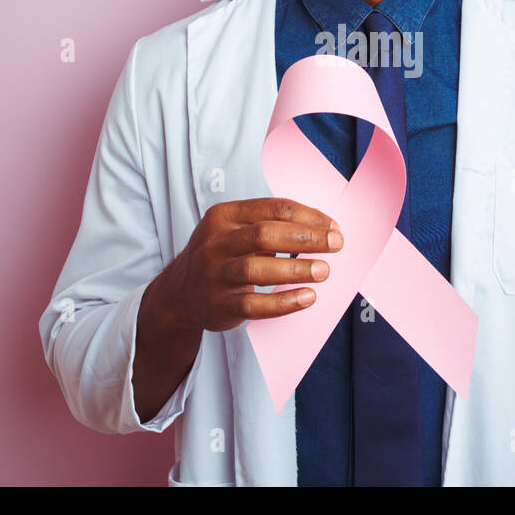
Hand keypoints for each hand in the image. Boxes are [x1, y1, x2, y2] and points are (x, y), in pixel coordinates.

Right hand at [160, 197, 342, 332]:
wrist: (178, 293)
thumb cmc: (220, 255)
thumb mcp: (233, 229)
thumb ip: (269, 224)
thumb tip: (322, 227)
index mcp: (223, 216)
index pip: (272, 209)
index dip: (307, 216)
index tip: (333, 226)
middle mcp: (215, 243)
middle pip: (264, 234)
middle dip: (305, 237)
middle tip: (336, 243)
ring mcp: (214, 275)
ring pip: (257, 269)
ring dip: (295, 268)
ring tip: (324, 271)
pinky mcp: (218, 305)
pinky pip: (254, 305)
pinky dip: (284, 302)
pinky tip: (308, 297)